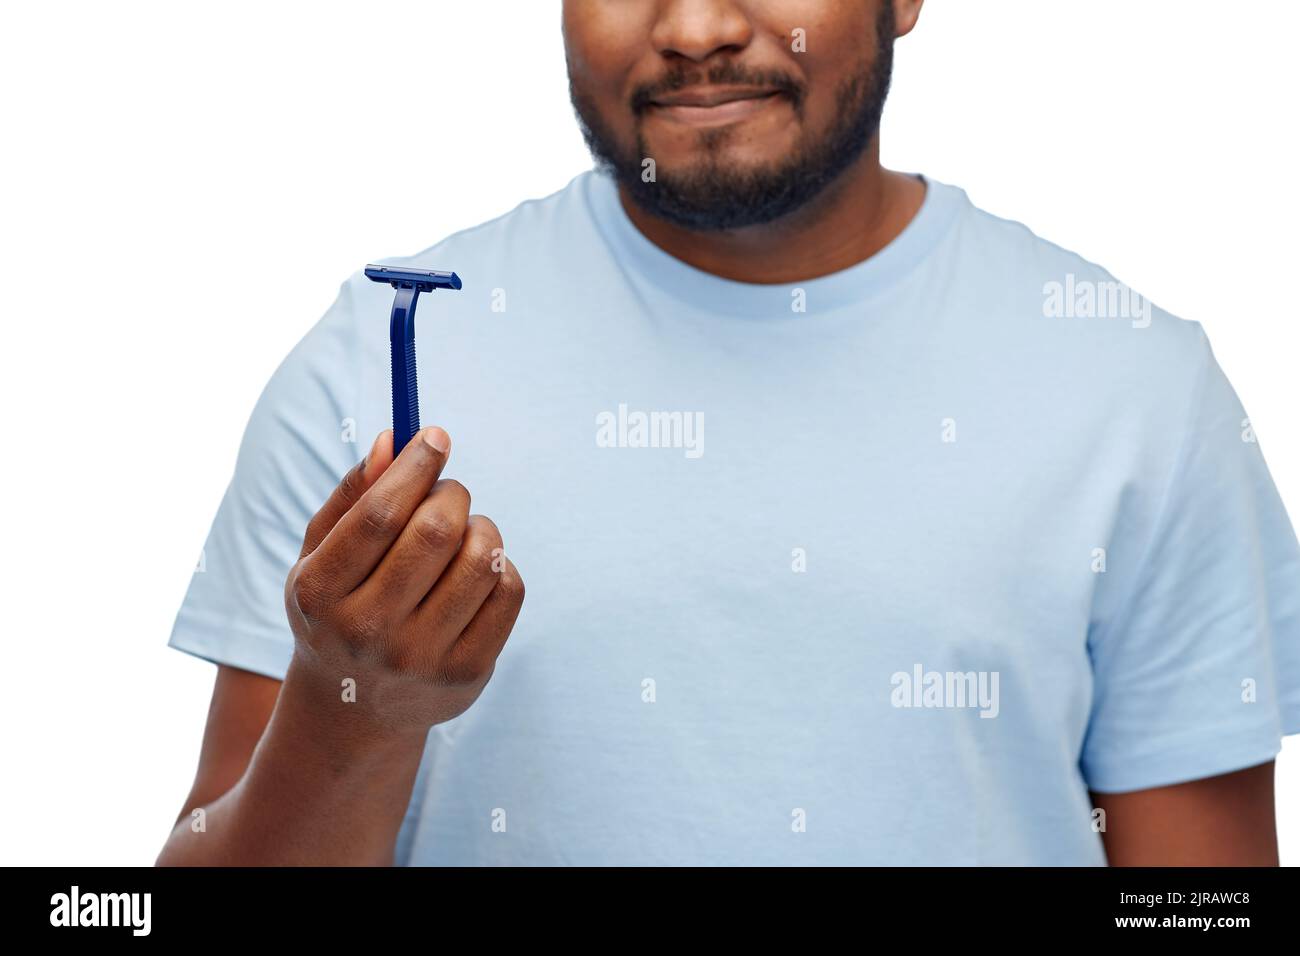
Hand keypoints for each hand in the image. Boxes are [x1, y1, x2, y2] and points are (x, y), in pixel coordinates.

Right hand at [283, 427, 523, 735]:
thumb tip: (395, 439)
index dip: (415, 466)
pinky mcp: (467, 674)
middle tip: (448, 493)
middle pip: (434, 533)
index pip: (378, 515)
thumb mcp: (322, 555)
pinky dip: (500, 564)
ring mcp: (420, 659)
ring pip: (481, 558)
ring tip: (464, 533)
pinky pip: (508, 590)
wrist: (353, 709)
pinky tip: (477, 572)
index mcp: (320, 594)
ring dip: (482, 527)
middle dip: (451, 494)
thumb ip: (353, 495)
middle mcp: (367, 632)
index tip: (436, 437)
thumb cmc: (339, 608)